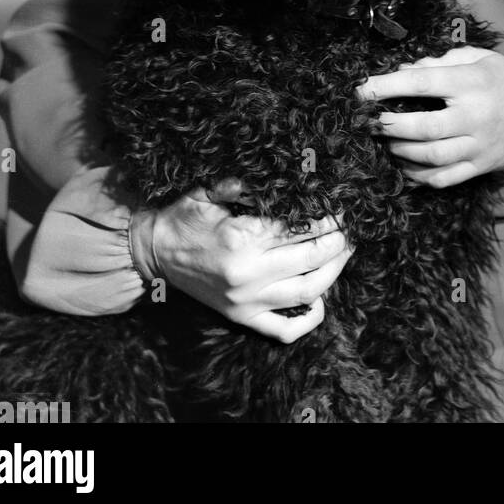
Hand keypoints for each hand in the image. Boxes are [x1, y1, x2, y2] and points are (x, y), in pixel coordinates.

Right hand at [132, 179, 352, 342]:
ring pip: (307, 292)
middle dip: (338, 241)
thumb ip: (244, 183)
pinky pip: (283, 329)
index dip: (325, 216)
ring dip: (334, 272)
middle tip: (350, 227)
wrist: (154, 254)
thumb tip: (285, 173)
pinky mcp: (242, 318)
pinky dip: (308, 318)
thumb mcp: (209, 191)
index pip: (299, 227)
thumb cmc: (184, 218)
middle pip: (311, 259)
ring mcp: (246, 302)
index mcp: (241, 239)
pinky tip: (321, 298)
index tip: (339, 206)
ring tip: (345, 252)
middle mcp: (247, 274)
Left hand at [356, 45, 503, 187]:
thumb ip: (442, 61)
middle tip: (370, 121)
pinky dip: (419, 177)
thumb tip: (405, 70)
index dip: (387, 86)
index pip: (422, 84)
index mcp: (470, 84)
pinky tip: (404, 167)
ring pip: (430, 157)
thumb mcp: (479, 58)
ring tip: (387, 142)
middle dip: (389, 125)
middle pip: (423, 127)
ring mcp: (477, 146)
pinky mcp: (480, 167)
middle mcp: (473, 117)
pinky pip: (444, 179)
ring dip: (401, 151)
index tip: (361, 89)